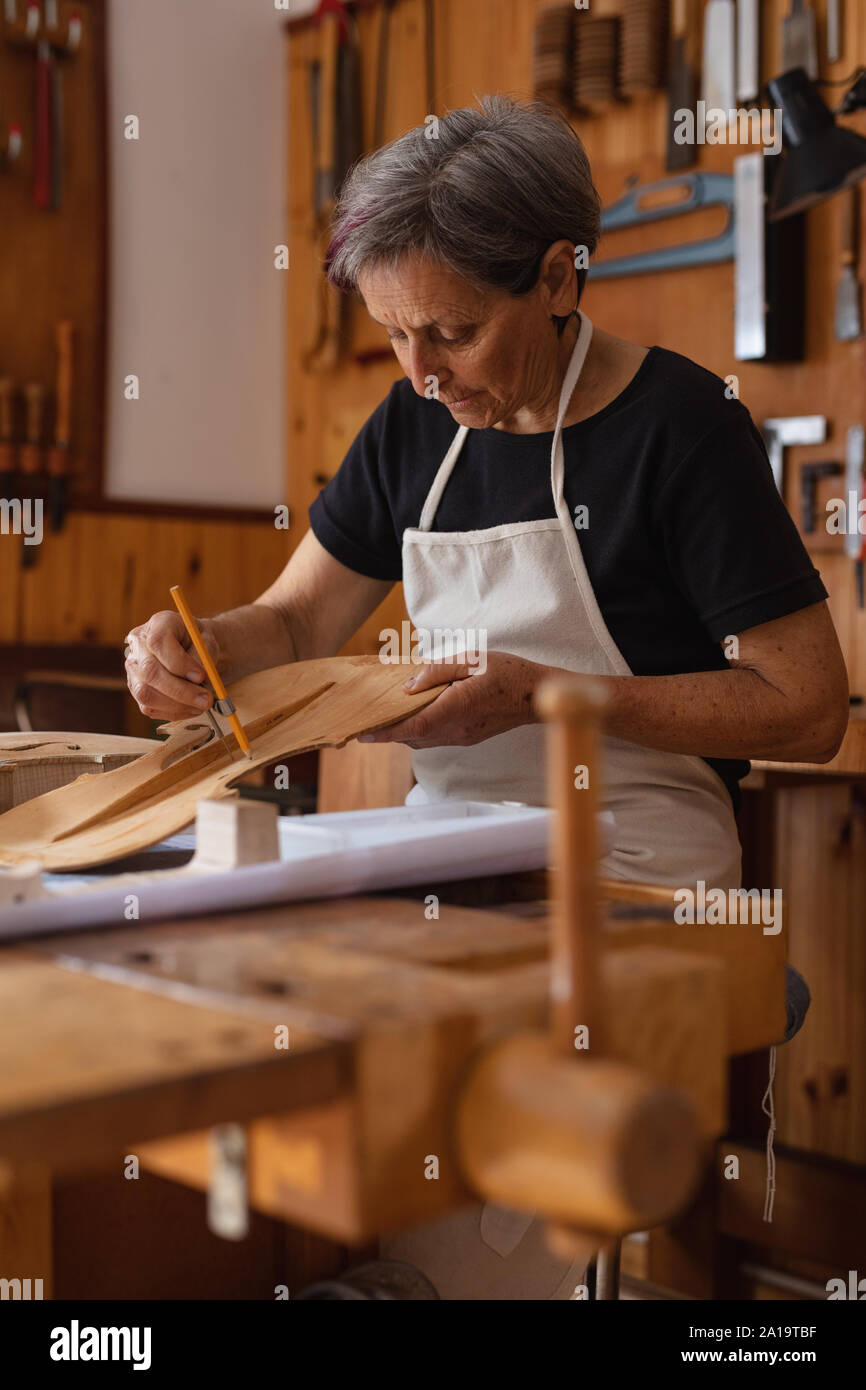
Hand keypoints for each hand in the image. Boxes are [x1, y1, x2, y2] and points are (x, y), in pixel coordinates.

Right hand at [124, 610, 220, 721]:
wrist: (193, 648)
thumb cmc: (200, 642)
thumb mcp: (207, 641)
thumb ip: (202, 656)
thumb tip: (197, 680)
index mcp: (158, 624)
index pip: (158, 642)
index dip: (179, 663)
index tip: (202, 676)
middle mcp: (138, 645)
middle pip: (149, 671)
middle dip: (180, 690)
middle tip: (206, 700)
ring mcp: (133, 668)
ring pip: (146, 693)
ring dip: (178, 705)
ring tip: (202, 705)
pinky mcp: (136, 689)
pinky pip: (150, 707)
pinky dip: (173, 712)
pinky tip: (191, 708)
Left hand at [358, 652, 554, 749]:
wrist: (535, 696)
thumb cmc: (506, 672)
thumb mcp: (472, 659)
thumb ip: (437, 670)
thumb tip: (409, 686)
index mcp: (458, 706)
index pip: (415, 724)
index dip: (386, 731)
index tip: (364, 732)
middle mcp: (458, 728)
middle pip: (413, 736)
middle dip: (386, 733)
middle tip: (363, 725)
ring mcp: (462, 736)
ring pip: (422, 740)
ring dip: (401, 734)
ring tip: (381, 722)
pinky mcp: (466, 737)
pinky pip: (434, 739)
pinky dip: (417, 732)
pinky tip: (410, 718)